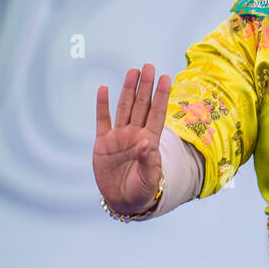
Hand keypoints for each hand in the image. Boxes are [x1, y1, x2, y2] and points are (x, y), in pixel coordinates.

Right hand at [94, 63, 170, 214]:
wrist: (123, 201)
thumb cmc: (142, 191)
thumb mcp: (149, 178)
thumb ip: (148, 160)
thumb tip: (146, 143)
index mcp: (150, 141)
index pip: (157, 113)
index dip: (161, 96)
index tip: (166, 77)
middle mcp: (135, 134)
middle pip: (141, 105)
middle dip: (145, 86)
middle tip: (149, 66)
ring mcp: (119, 137)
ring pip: (124, 108)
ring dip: (128, 90)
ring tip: (133, 71)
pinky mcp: (103, 143)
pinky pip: (102, 120)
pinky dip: (102, 105)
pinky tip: (104, 89)